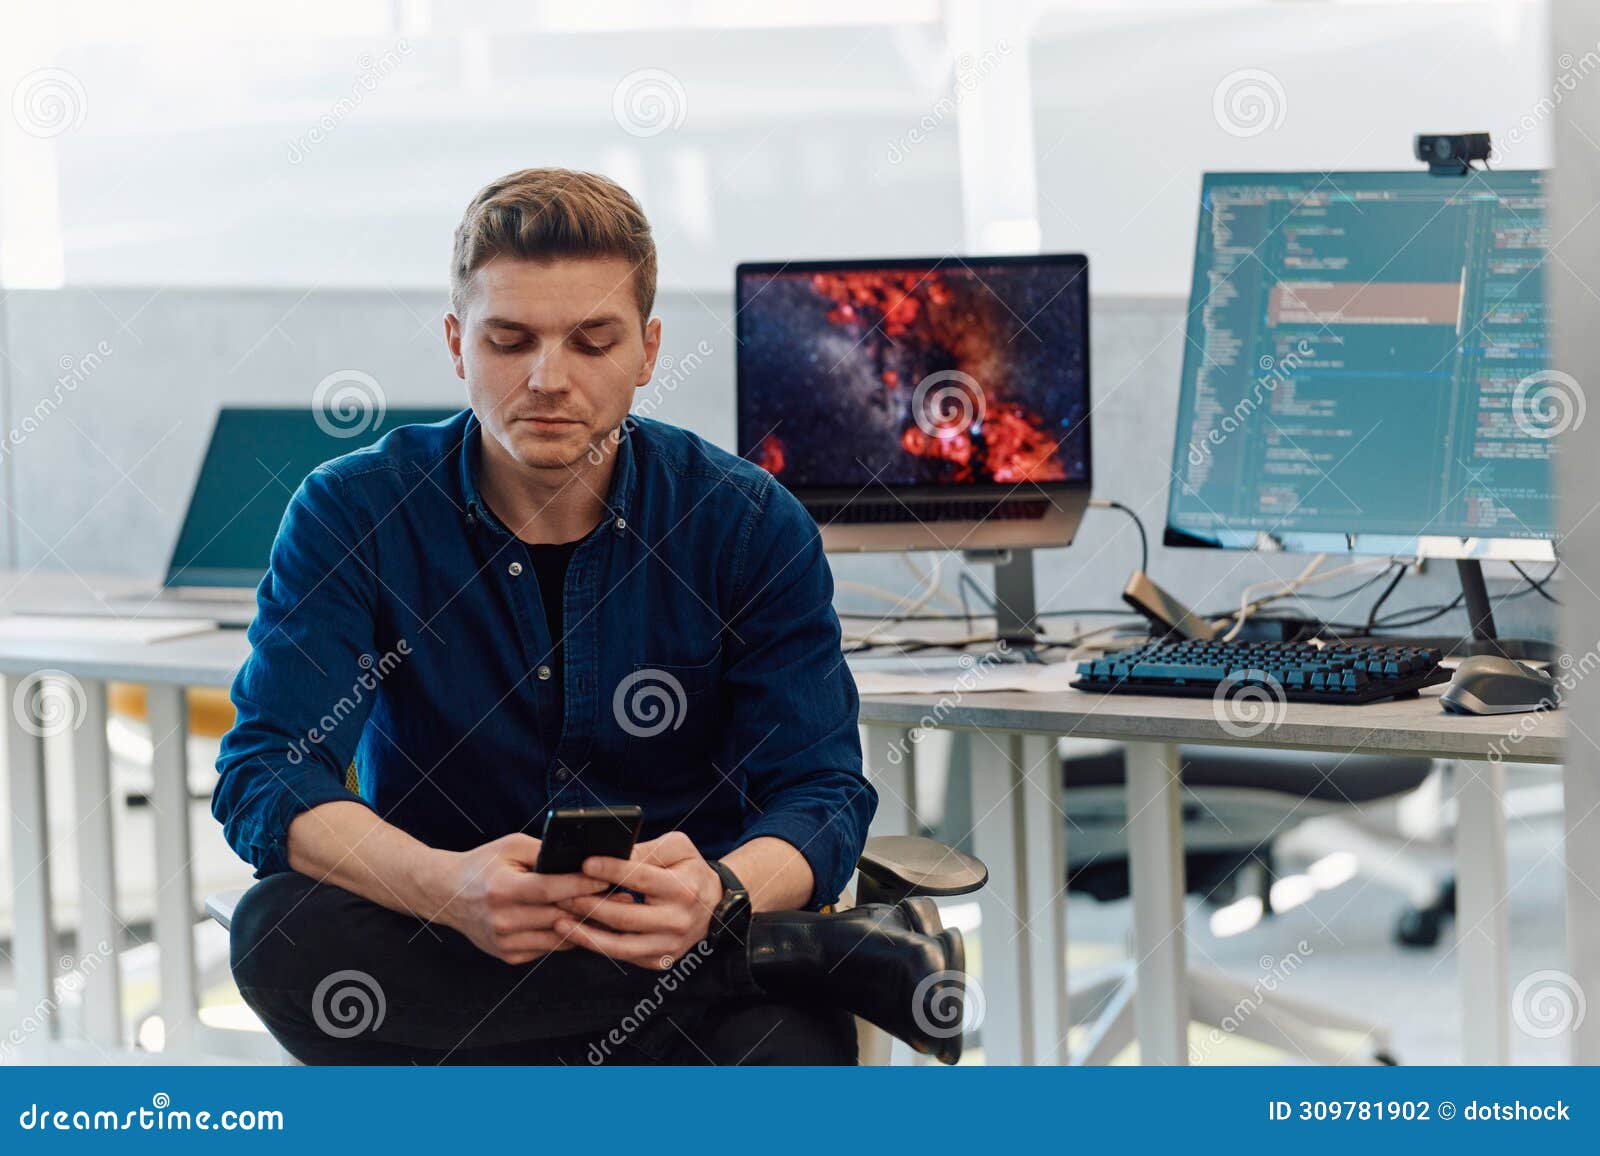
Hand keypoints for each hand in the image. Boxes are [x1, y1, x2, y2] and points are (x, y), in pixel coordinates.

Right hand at [430, 833, 609, 964]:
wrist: (447, 895)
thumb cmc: (483, 864)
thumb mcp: (511, 846)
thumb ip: (544, 853)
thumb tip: (582, 859)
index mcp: (502, 889)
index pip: (551, 889)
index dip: (582, 885)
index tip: (610, 880)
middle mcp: (502, 920)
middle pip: (559, 915)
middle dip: (594, 906)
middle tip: (624, 897)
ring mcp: (505, 942)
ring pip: (559, 937)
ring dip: (587, 926)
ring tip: (614, 913)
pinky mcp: (509, 955)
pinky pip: (549, 947)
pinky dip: (568, 936)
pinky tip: (587, 925)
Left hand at [554, 831, 722, 969]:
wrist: (715, 904)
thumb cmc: (689, 870)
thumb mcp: (677, 848)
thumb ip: (647, 849)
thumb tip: (611, 853)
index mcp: (684, 888)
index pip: (641, 879)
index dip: (611, 870)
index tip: (585, 863)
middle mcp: (678, 921)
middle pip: (625, 917)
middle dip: (590, 905)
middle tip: (562, 895)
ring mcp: (670, 946)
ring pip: (621, 946)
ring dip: (586, 935)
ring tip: (560, 921)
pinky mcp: (660, 961)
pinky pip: (624, 957)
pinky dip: (599, 946)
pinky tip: (578, 934)